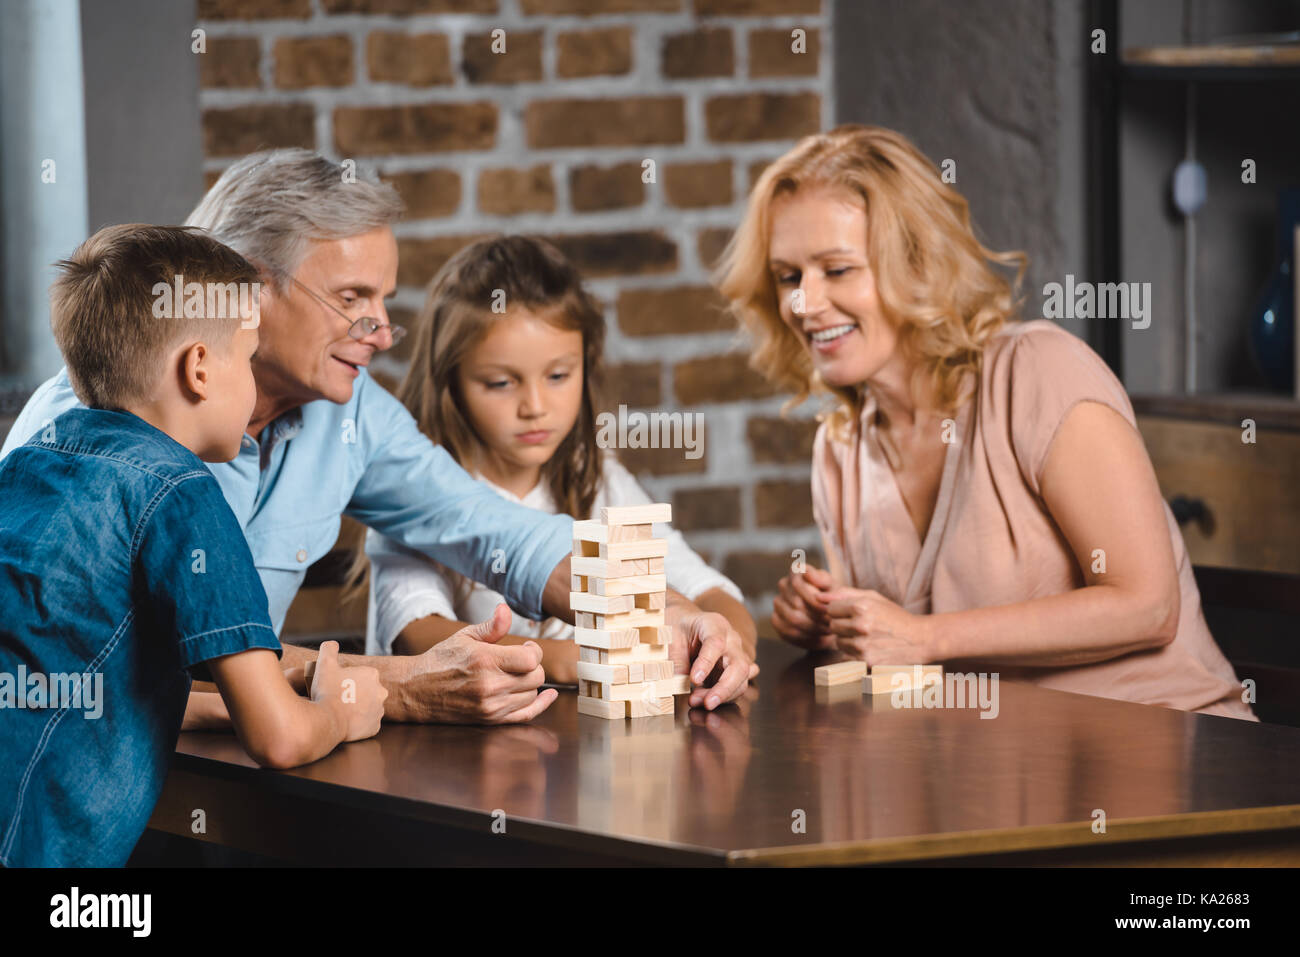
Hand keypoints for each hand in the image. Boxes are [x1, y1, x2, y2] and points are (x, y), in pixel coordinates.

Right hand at [309, 640, 386, 741]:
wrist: (327, 720)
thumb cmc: (327, 691)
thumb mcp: (324, 664)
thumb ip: (329, 650)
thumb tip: (332, 644)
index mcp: (372, 674)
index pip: (360, 675)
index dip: (346, 680)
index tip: (336, 686)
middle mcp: (381, 691)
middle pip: (365, 691)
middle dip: (354, 694)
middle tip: (337, 699)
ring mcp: (379, 711)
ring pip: (367, 707)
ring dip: (357, 708)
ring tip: (341, 711)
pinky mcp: (375, 727)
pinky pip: (367, 724)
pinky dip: (358, 723)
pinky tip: (346, 722)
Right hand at [397, 604, 557, 723]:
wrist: (416, 691)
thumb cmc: (440, 661)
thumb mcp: (464, 637)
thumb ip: (491, 626)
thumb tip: (506, 610)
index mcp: (485, 660)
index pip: (531, 659)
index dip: (534, 651)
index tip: (526, 647)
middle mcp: (490, 685)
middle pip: (536, 677)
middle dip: (533, 666)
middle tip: (521, 661)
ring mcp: (491, 706)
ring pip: (532, 694)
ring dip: (529, 684)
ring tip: (514, 675)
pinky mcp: (490, 720)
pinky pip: (526, 715)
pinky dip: (540, 705)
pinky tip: (548, 696)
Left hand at [670, 609, 751, 710]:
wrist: (684, 625)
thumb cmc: (677, 628)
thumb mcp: (670, 639)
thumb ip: (676, 661)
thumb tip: (679, 686)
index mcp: (714, 624)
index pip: (716, 643)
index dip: (706, 663)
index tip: (694, 680)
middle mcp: (731, 639)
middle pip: (739, 665)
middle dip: (724, 689)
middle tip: (706, 703)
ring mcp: (737, 654)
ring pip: (742, 680)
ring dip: (722, 696)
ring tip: (697, 701)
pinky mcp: (736, 670)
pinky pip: (739, 686)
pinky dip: (726, 697)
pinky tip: (710, 700)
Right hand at [772, 565, 836, 650]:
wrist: (832, 617)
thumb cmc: (834, 601)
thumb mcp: (835, 589)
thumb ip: (823, 580)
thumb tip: (806, 573)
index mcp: (797, 572)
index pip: (798, 584)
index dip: (813, 599)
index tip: (828, 609)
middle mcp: (784, 585)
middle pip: (797, 603)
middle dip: (816, 615)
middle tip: (831, 623)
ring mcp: (778, 602)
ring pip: (793, 618)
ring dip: (813, 627)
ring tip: (827, 630)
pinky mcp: (776, 619)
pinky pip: (787, 630)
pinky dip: (805, 636)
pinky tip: (817, 636)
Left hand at [820, 587, 933, 665]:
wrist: (920, 640)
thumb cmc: (894, 617)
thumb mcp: (873, 598)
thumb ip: (844, 594)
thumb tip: (818, 596)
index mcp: (861, 606)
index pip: (830, 609)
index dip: (841, 611)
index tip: (854, 614)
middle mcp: (861, 625)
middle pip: (832, 626)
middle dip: (843, 626)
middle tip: (862, 626)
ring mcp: (863, 645)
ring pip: (838, 642)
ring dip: (848, 641)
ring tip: (867, 638)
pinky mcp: (866, 662)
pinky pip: (846, 657)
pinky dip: (854, 655)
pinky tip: (870, 649)